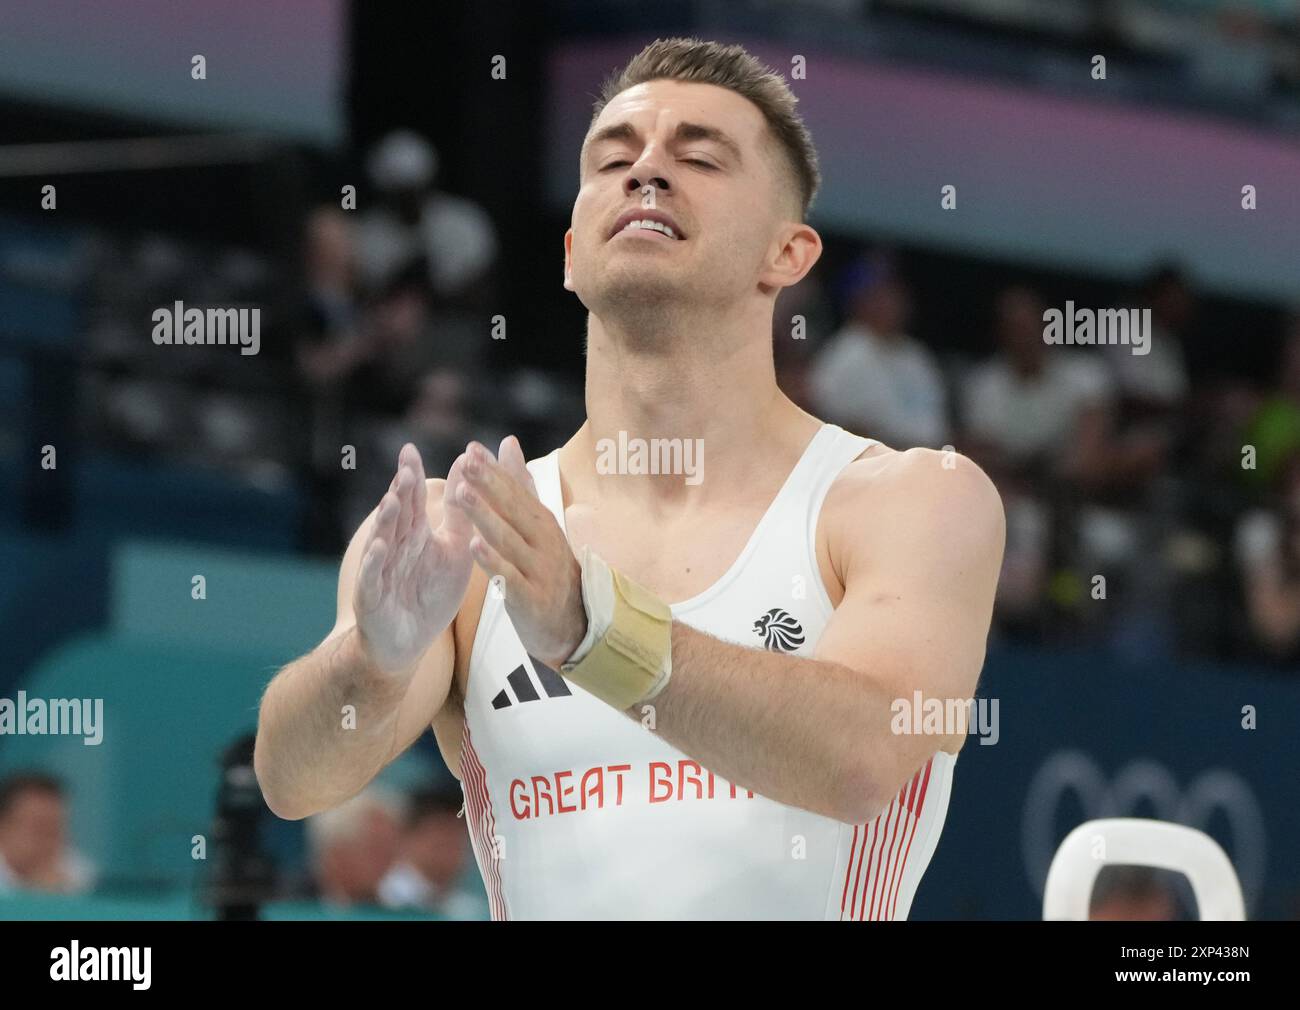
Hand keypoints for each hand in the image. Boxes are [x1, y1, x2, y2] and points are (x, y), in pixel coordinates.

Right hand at [353, 443, 474, 676]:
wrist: (405, 645)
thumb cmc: (428, 595)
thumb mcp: (453, 551)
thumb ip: (459, 514)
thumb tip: (466, 470)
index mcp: (414, 536)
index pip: (412, 501)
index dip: (411, 476)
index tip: (410, 450)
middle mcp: (394, 548)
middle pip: (397, 515)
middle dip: (401, 491)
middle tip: (407, 465)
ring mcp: (380, 572)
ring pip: (382, 541)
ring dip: (387, 521)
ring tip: (394, 499)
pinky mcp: (372, 598)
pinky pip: (373, 578)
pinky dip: (375, 563)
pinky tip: (380, 547)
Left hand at [456, 436, 586, 668]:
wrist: (574, 626)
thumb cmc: (549, 570)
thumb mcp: (539, 525)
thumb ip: (522, 486)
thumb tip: (508, 442)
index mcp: (542, 522)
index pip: (516, 491)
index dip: (494, 470)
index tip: (472, 448)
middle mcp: (544, 542)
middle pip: (514, 510)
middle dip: (489, 485)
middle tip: (467, 462)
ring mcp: (539, 570)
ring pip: (509, 539)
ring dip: (485, 516)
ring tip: (462, 495)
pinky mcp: (532, 598)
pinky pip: (510, 577)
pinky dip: (493, 561)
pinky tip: (474, 546)